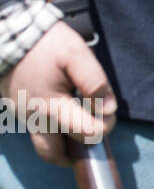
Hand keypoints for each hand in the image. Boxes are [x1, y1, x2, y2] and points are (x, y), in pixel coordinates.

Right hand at [0, 22, 116, 164]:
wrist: (10, 33)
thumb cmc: (46, 43)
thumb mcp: (77, 55)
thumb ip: (95, 82)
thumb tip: (108, 108)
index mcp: (51, 107)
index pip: (85, 134)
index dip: (104, 127)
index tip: (108, 112)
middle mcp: (33, 119)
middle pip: (54, 155)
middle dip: (77, 151)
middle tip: (93, 132)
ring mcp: (22, 116)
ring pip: (43, 144)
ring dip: (64, 141)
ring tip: (81, 120)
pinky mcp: (17, 109)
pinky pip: (37, 128)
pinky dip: (54, 128)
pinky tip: (67, 109)